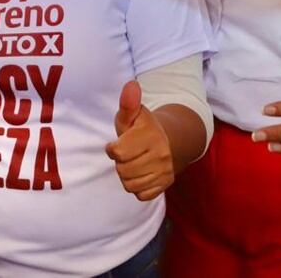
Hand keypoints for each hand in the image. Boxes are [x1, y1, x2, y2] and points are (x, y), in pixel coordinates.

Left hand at [106, 81, 174, 199]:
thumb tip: (131, 84)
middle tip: (128, 153)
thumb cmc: (141, 127)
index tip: (119, 143)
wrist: (166, 141)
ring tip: (133, 162)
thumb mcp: (132, 114)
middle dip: (120, 162)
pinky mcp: (165, 185)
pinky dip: (137, 187)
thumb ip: (128, 102)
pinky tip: (141, 173)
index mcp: (152, 136)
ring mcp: (165, 172)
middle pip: (123, 171)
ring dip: (127, 175)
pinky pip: (141, 196)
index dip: (113, 149)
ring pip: (130, 185)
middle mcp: (162, 155)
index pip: (119, 153)